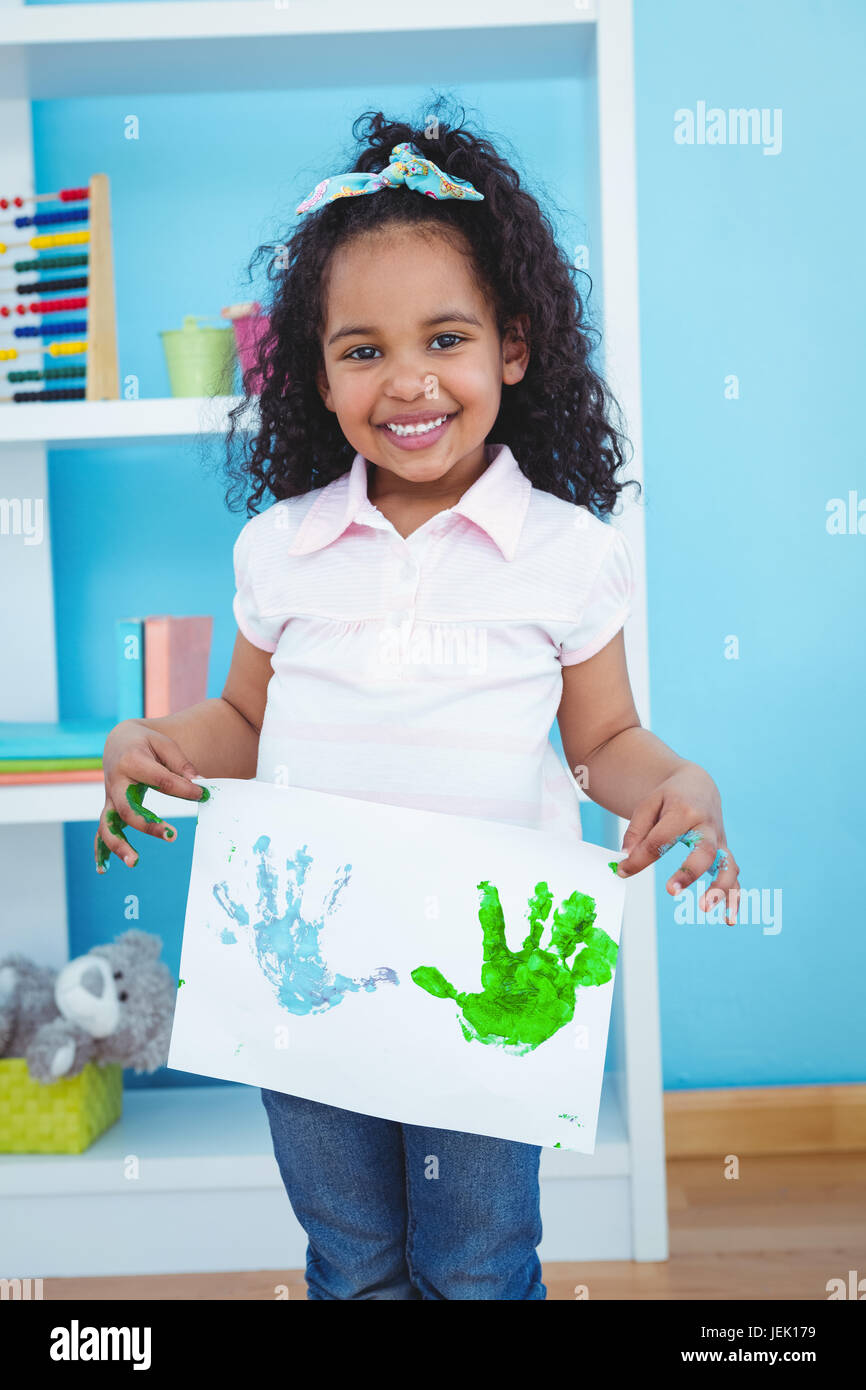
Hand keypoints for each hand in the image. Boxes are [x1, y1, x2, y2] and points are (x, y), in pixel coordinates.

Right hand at [94, 721, 204, 871]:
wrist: (119, 742)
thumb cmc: (146, 744)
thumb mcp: (164, 744)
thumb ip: (181, 764)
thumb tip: (200, 784)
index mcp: (131, 762)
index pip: (160, 780)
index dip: (184, 789)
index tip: (202, 794)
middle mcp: (116, 783)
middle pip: (127, 809)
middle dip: (148, 825)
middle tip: (173, 836)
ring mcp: (110, 799)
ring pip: (108, 825)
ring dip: (119, 845)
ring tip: (135, 862)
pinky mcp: (109, 809)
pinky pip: (101, 832)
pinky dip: (100, 851)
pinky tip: (104, 869)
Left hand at [411, 878, 617, 1054]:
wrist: (520, 1044)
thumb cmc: (494, 1023)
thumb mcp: (468, 1007)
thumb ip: (445, 988)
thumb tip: (416, 974)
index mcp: (501, 960)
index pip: (496, 930)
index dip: (492, 911)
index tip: (487, 888)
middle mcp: (527, 959)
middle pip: (534, 926)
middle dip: (540, 908)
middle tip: (543, 887)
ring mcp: (550, 970)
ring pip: (561, 939)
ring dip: (569, 924)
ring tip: (580, 905)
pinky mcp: (568, 986)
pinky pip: (581, 968)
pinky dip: (590, 956)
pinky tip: (598, 944)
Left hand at [616, 764, 739, 923]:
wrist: (697, 786)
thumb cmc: (669, 798)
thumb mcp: (647, 805)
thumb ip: (636, 831)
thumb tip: (626, 857)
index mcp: (685, 811)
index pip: (661, 839)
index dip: (640, 859)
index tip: (623, 871)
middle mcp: (707, 827)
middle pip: (704, 851)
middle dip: (689, 872)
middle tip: (671, 892)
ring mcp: (719, 841)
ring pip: (727, 864)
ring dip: (720, 887)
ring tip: (705, 908)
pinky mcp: (724, 853)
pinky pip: (734, 875)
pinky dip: (735, 897)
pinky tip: (729, 919)